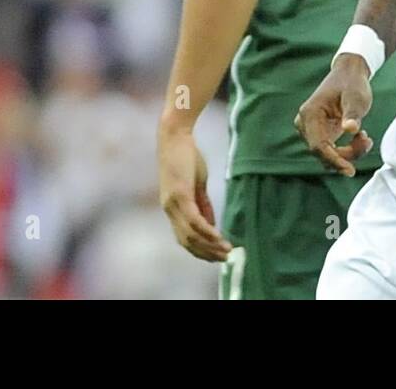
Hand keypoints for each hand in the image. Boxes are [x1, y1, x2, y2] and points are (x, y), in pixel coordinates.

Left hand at [158, 126, 231, 261]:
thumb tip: (211, 225)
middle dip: (206, 253)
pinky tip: (219, 237)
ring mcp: (173, 203)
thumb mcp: (197, 184)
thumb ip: (203, 205)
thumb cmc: (186, 157)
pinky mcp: (180, 195)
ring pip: (190, 235)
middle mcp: (170, 209)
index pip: (184, 238)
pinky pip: (194, 220)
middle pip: (187, 241)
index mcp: (172, 208)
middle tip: (224, 259)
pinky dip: (207, 231)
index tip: (217, 256)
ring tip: (226, 251)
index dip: (200, 250)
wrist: (175, 136)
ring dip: (209, 245)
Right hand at [294, 53, 373, 176]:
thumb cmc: (352, 84)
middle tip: (368, 140)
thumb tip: (350, 129)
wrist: (349, 74)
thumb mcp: (356, 97)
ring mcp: (311, 130)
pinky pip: (331, 151)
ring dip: (349, 152)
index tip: (350, 170)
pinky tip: (360, 137)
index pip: (318, 146)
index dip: (334, 160)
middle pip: (322, 153)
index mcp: (310, 113)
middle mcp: (305, 123)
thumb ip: (353, 113)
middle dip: (347, 154)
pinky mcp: (319, 133)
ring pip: (328, 155)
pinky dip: (347, 150)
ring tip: (366, 137)